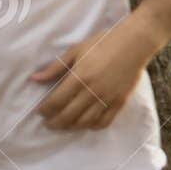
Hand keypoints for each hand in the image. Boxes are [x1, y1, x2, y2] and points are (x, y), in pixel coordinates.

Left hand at [31, 19, 157, 129]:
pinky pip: (104, 122)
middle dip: (54, 123)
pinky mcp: (120, 101)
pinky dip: (92, 126)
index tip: (41, 111)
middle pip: (68, 116)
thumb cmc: (104, 42)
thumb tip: (34, 79)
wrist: (136, 42)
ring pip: (85, 122)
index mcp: (80, 77)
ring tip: (64, 125)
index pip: (56, 102)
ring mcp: (108, 98)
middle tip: (48, 123)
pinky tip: (86, 123)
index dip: (45, 110)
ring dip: (71, 127)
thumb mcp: (77, 50)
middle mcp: (93, 91)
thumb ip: (55, 67)